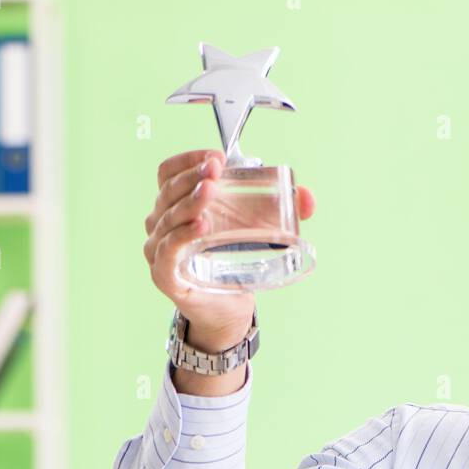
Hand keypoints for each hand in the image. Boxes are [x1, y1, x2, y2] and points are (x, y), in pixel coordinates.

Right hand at [143, 149, 316, 346]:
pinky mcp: (165, 275)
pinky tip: (201, 226)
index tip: (217, 158)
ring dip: (189, 202)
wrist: (227, 310)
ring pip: (167, 217)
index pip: (168, 172)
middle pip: (169, 190)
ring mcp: (159, 250)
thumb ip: (281, 211)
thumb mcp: (254, 229)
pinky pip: (167, 249)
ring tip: (211, 192)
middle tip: (216, 171)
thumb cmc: (231, 264)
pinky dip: (182, 235)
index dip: (189, 159)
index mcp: (175, 206)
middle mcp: (160, 224)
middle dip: (193, 176)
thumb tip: (309, 200)